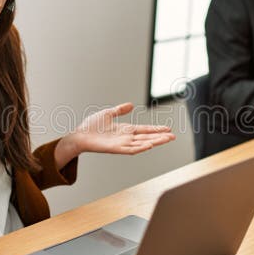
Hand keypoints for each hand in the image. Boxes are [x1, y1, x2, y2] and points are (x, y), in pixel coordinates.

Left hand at [54, 103, 175, 165]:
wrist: (79, 135)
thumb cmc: (91, 126)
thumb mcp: (108, 114)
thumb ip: (120, 110)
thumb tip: (131, 105)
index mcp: (125, 130)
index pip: (145, 130)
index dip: (156, 129)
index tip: (167, 128)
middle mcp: (126, 138)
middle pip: (147, 138)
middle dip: (160, 137)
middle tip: (173, 136)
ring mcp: (122, 144)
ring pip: (142, 144)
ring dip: (155, 142)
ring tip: (167, 139)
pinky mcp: (116, 149)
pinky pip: (131, 149)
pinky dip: (140, 147)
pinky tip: (149, 145)